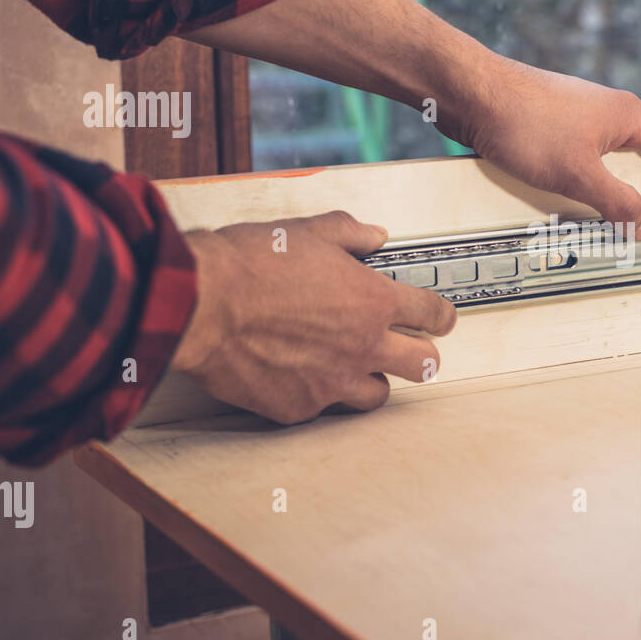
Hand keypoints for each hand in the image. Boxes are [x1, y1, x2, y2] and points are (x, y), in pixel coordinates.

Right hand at [172, 211, 455, 423]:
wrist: (200, 302)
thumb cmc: (250, 264)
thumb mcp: (309, 232)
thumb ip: (350, 235)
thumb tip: (373, 236)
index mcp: (373, 302)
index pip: (433, 315)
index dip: (441, 316)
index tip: (440, 318)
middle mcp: (363, 347)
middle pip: (423, 365)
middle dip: (421, 355)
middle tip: (411, 348)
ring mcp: (333, 382)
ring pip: (378, 395)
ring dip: (373, 380)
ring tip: (355, 366)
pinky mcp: (299, 407)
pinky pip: (323, 407)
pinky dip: (317, 393)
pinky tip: (300, 376)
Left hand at [185, 0, 640, 239]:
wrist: (469, 90)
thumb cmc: (521, 122)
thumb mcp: (575, 173)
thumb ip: (614, 202)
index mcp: (629, 117)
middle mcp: (613, 110)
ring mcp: (584, 115)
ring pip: (624, 154)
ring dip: (639, 181)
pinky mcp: (556, 123)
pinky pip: (595, 156)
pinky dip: (606, 179)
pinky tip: (592, 195)